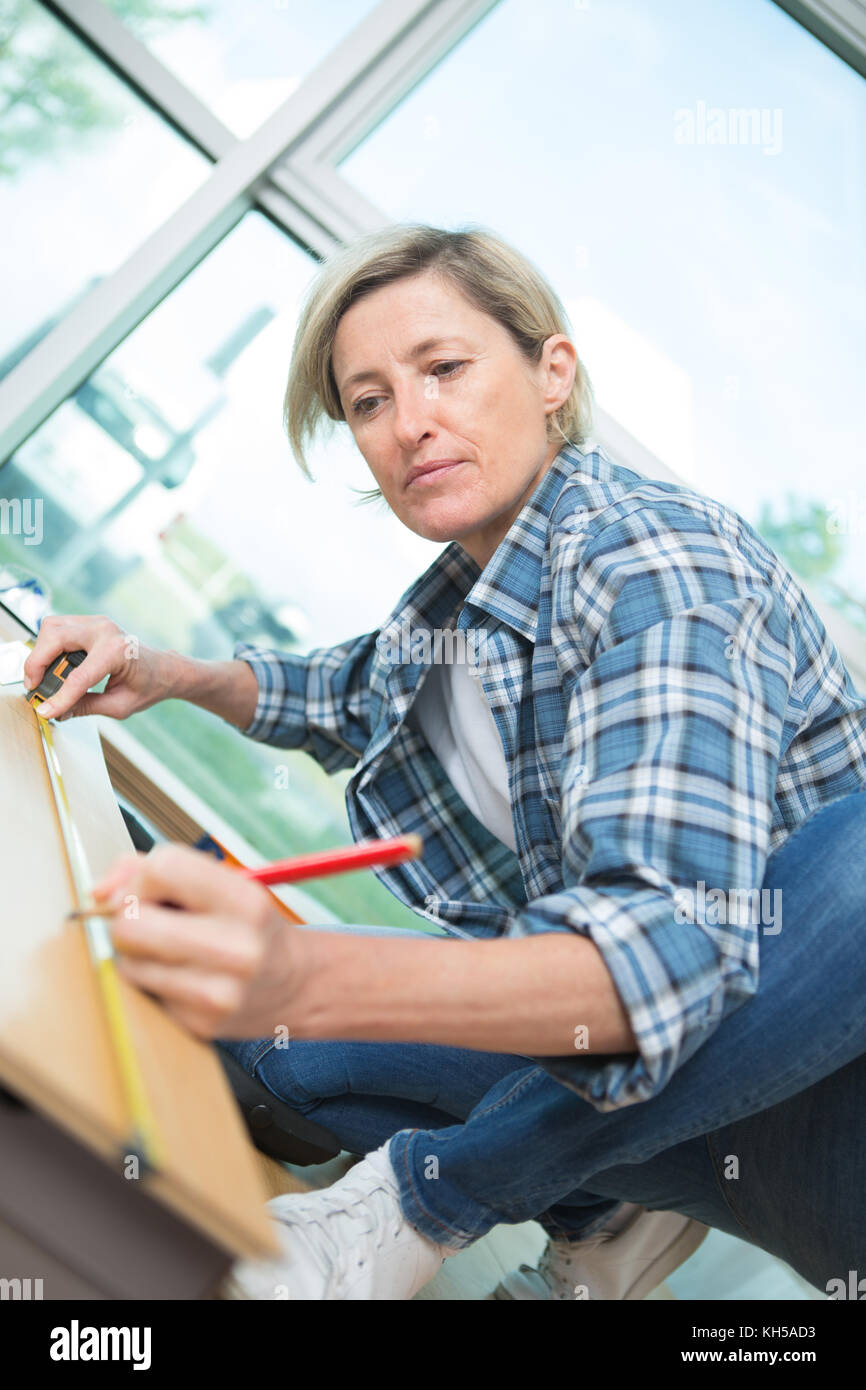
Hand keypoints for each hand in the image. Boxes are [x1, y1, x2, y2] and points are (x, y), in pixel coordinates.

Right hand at [22, 614, 180, 719]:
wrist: (163, 668)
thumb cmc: (148, 686)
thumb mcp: (119, 706)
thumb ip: (86, 707)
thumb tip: (56, 711)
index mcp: (118, 652)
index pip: (79, 676)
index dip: (59, 696)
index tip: (44, 710)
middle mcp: (105, 631)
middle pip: (56, 637)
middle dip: (38, 662)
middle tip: (34, 686)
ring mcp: (97, 623)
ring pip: (52, 627)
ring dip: (40, 651)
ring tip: (41, 676)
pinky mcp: (89, 623)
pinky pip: (58, 627)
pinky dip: (48, 645)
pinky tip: (51, 664)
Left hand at [92, 845, 306, 1040]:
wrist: (295, 984)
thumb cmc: (247, 925)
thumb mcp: (220, 882)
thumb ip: (153, 869)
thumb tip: (98, 892)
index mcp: (246, 901)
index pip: (163, 868)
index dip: (143, 877)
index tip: (152, 889)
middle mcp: (237, 948)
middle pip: (130, 923)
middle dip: (128, 918)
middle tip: (149, 921)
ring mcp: (217, 993)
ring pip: (128, 962)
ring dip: (136, 953)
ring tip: (169, 950)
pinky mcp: (199, 1024)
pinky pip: (142, 993)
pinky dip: (150, 981)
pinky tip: (179, 977)